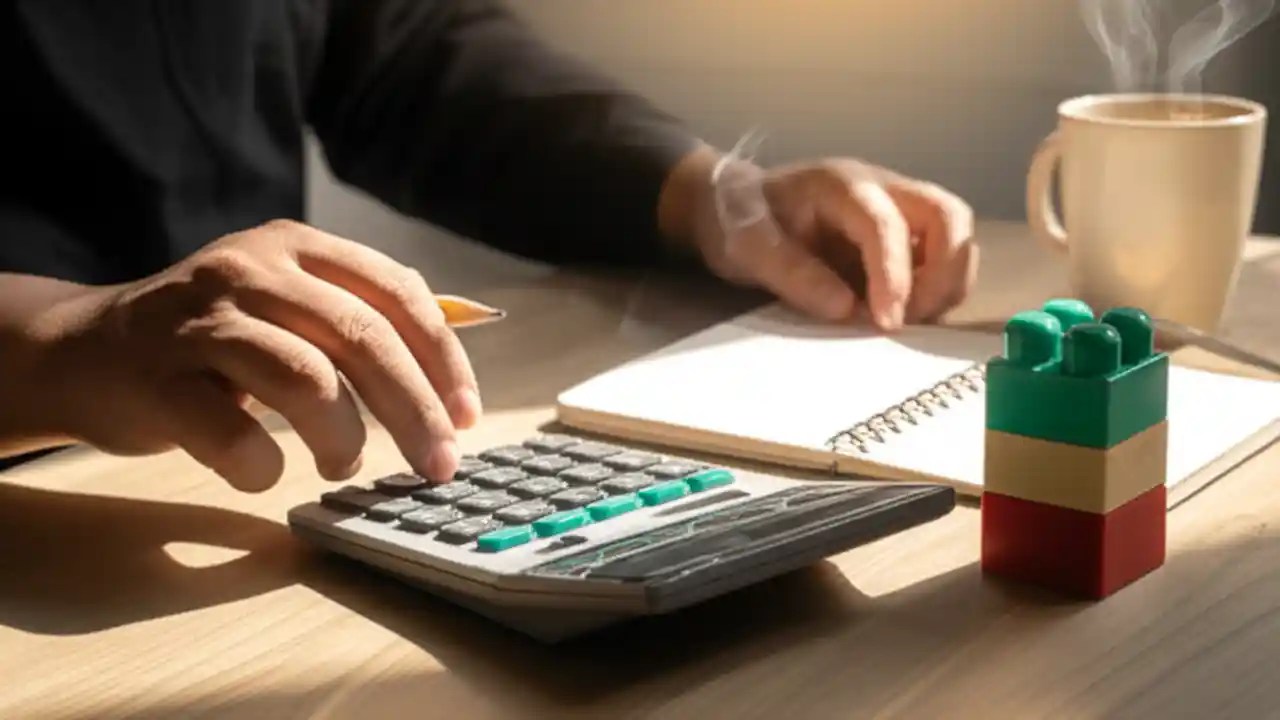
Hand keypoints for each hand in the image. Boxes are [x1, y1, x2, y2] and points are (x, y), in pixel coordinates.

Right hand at [33, 220, 476, 490]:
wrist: (84, 349)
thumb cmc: (212, 338)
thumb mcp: (287, 304)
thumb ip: (361, 318)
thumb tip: (458, 361)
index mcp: (296, 246)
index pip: (397, 292)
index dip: (443, 359)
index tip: (466, 416)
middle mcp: (251, 269)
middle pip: (362, 338)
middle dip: (414, 410)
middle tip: (438, 465)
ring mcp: (199, 320)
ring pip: (304, 377)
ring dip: (343, 436)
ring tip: (344, 464)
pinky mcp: (155, 378)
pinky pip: (229, 431)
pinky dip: (262, 465)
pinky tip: (267, 473)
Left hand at [661, 145, 977, 329]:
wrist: (733, 205)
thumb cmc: (739, 218)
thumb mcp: (745, 245)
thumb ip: (790, 272)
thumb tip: (845, 309)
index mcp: (841, 185)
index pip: (886, 224)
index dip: (894, 275)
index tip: (887, 323)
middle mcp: (882, 189)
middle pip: (949, 216)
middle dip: (945, 273)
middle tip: (912, 321)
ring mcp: (897, 210)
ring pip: (955, 238)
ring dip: (946, 284)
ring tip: (906, 321)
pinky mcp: (902, 236)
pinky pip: (941, 259)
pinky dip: (937, 290)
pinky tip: (902, 314)